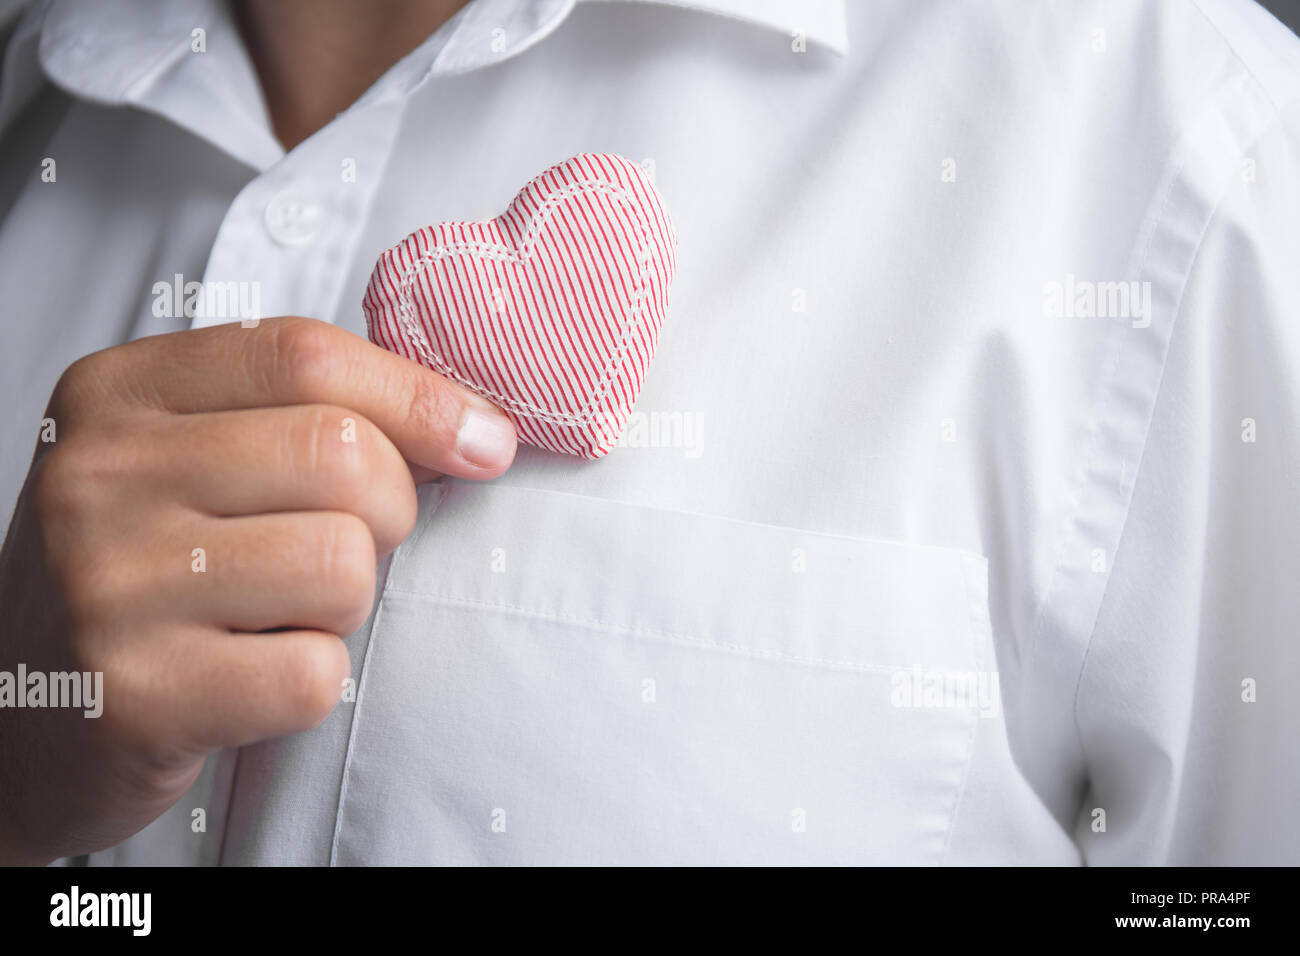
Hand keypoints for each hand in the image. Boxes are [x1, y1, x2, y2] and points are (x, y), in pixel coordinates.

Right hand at [0, 317, 516, 863]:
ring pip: (342, 565)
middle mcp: (99, 476)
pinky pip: (313, 674)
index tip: (484, 442)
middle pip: (342, 456)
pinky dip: (313, 681)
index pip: (307, 356)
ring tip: (278, 612)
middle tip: (342, 544)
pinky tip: (251, 674)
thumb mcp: (193, 457)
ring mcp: (108, 586)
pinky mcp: (135, 697)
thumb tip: (480, 428)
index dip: (421, 397)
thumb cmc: (148, 566)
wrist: (24, 706)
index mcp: (118, 392)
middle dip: (388, 510)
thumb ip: (308, 415)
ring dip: (345, 602)